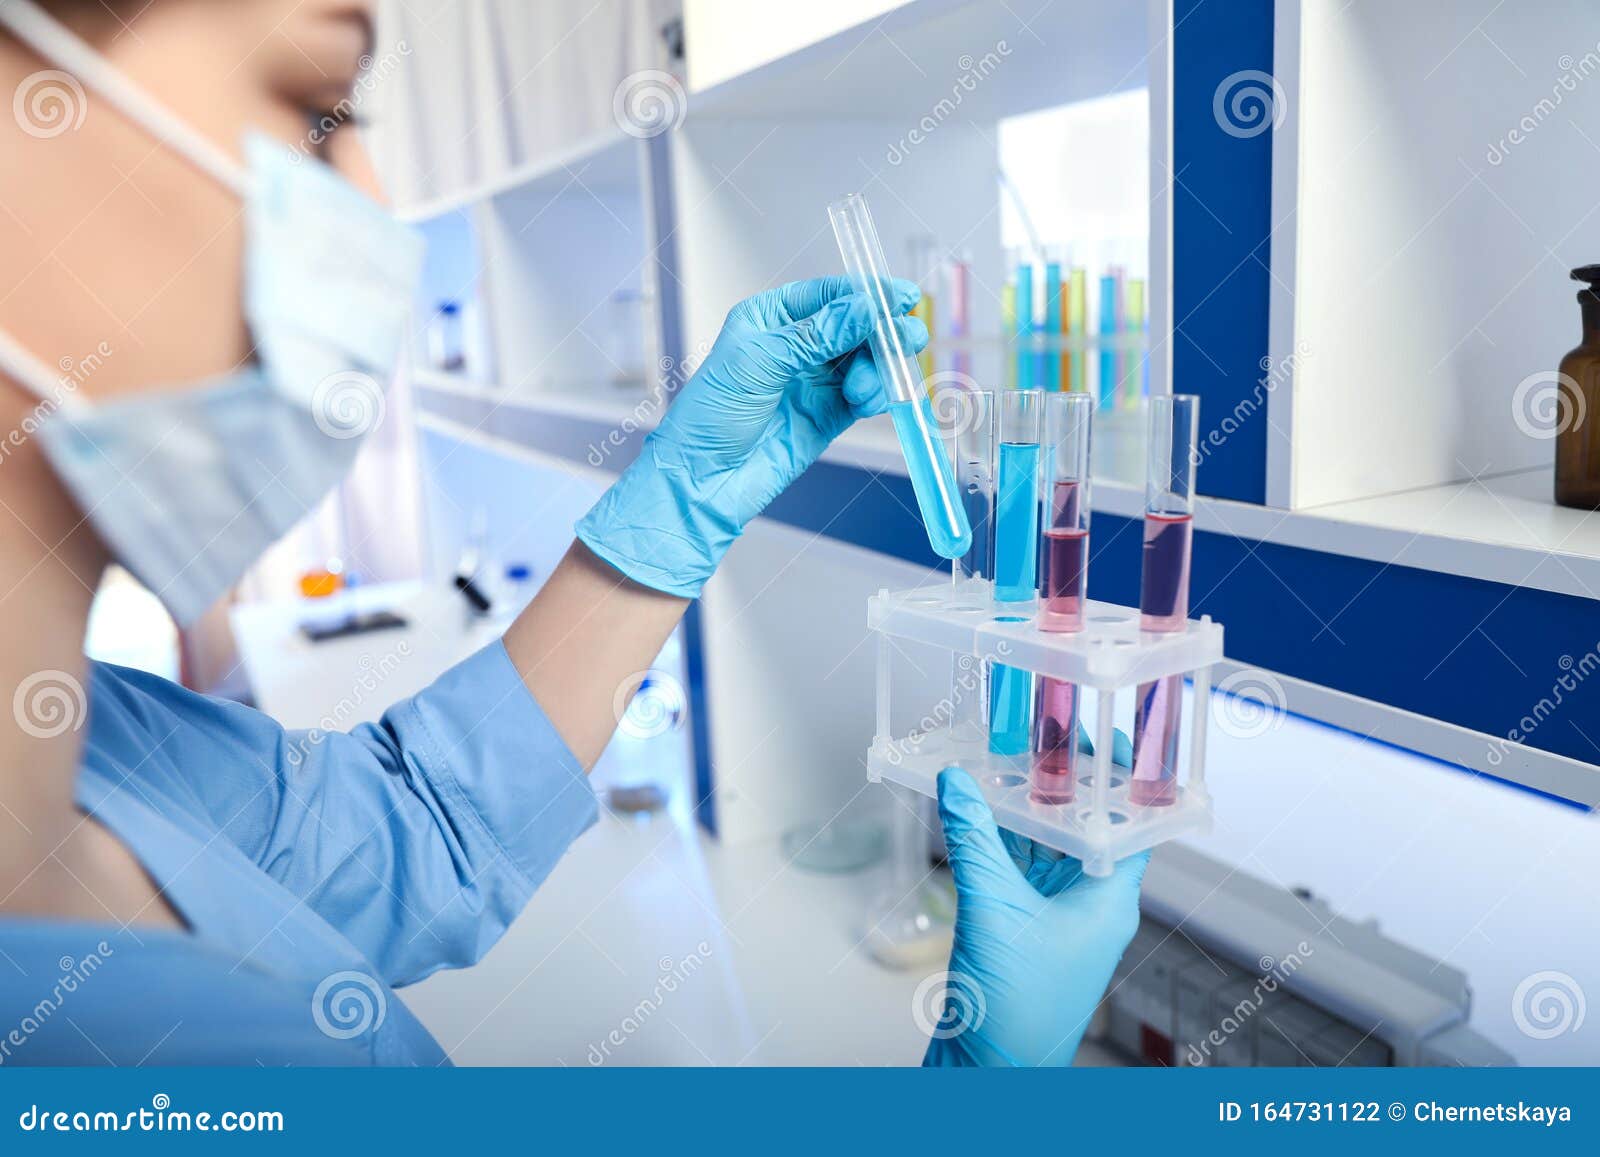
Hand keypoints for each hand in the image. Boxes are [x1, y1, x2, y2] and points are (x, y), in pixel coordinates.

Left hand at [576, 277, 925, 596]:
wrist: (704, 482)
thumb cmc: (710, 416)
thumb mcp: (760, 363)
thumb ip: (816, 335)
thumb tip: (864, 308)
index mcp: (770, 318)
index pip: (827, 295)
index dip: (866, 294)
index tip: (900, 298)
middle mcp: (795, 345)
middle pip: (854, 326)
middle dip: (882, 331)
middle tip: (907, 337)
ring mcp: (813, 381)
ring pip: (864, 361)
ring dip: (878, 368)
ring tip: (869, 387)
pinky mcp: (828, 415)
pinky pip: (864, 395)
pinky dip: (875, 394)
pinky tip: (870, 400)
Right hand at [923, 729, 1147, 1066]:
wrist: (989, 1076)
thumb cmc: (1016, 1015)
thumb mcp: (993, 911)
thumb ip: (973, 840)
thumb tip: (958, 783)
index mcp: (1108, 901)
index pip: (1129, 824)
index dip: (1122, 779)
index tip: (1108, 736)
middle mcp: (1089, 906)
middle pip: (1084, 828)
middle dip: (1061, 784)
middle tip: (1041, 737)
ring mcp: (1055, 918)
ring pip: (1046, 847)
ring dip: (1025, 809)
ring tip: (1005, 760)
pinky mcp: (1021, 928)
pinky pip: (1015, 869)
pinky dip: (998, 839)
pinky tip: (977, 810)